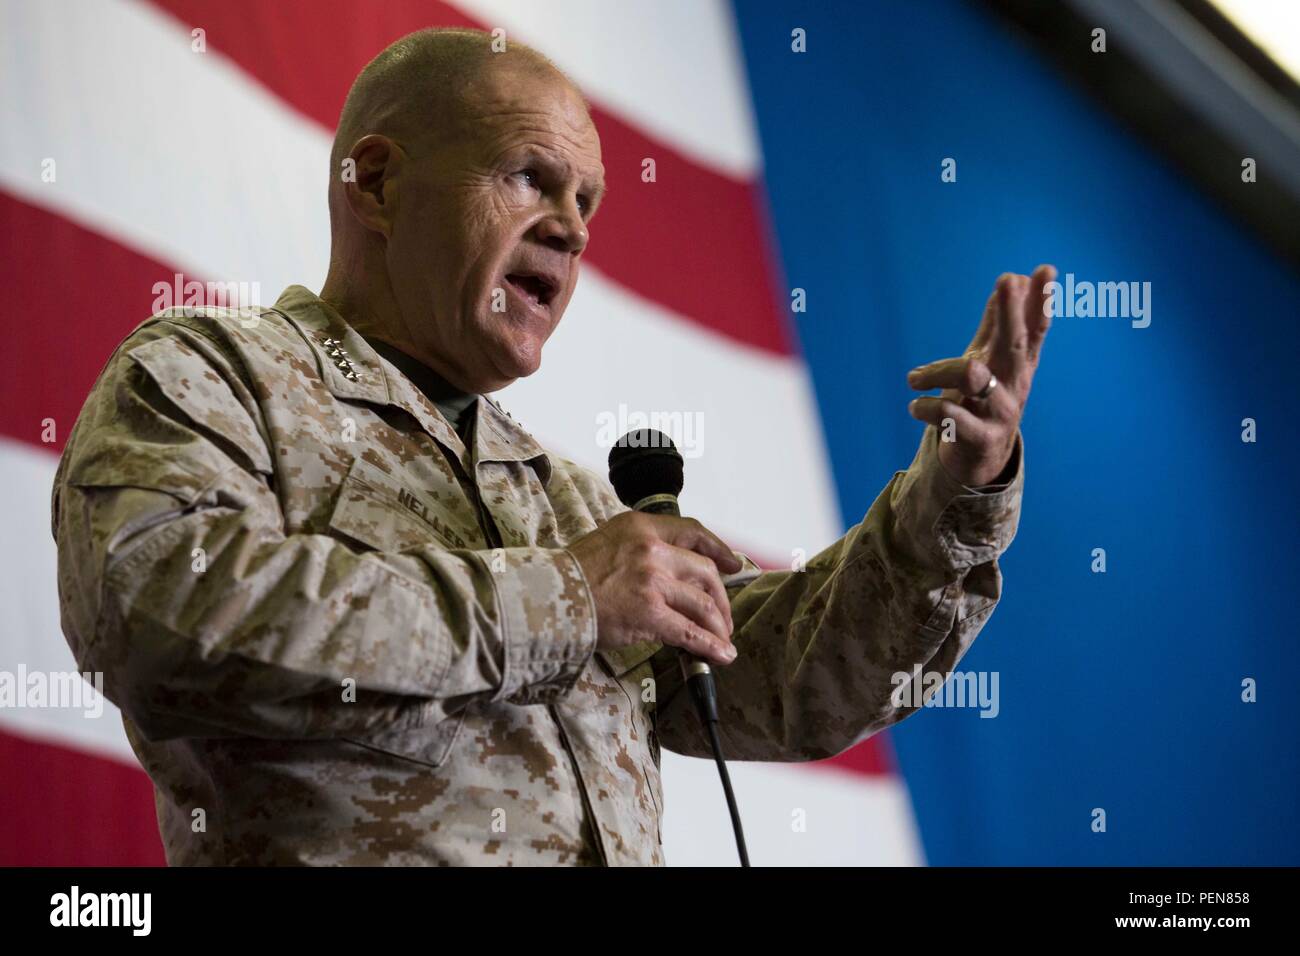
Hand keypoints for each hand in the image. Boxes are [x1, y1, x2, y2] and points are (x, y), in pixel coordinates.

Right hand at [566, 511, 742, 665]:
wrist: (545, 597)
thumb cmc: (569, 575)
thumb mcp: (607, 542)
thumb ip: (639, 549)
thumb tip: (667, 573)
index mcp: (641, 527)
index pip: (692, 532)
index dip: (718, 549)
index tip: (732, 563)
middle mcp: (652, 549)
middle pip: (705, 571)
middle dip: (721, 597)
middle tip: (723, 616)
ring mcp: (652, 581)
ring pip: (703, 603)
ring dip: (718, 624)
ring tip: (722, 640)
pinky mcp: (649, 613)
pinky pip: (690, 632)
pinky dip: (710, 645)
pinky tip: (720, 655)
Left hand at [907, 265, 1055, 486]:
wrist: (980, 459)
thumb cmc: (983, 401)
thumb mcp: (991, 361)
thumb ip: (999, 323)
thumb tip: (1015, 277)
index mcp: (1018, 364)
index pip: (1035, 328)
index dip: (1040, 300)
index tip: (1044, 270)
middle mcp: (1015, 384)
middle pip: (1015, 343)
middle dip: (1011, 311)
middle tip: (1008, 279)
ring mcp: (1001, 412)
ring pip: (971, 375)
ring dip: (937, 371)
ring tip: (913, 378)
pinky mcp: (981, 438)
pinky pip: (950, 414)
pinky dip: (926, 407)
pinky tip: (914, 407)